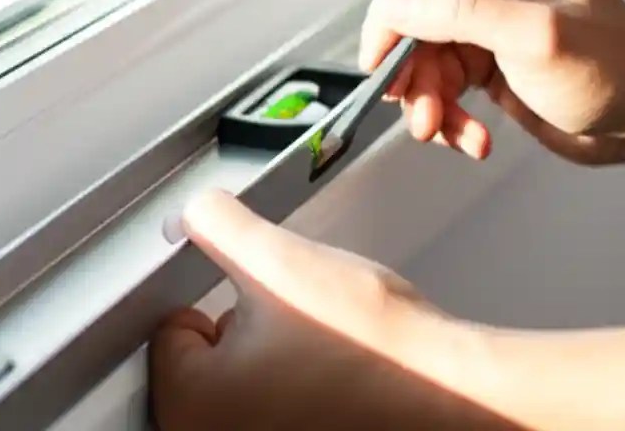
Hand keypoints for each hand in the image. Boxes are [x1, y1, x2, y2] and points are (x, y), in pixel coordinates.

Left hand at [149, 189, 516, 429]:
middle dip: (243, 333)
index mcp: (191, 406)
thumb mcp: (277, 257)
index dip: (214, 299)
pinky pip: (281, 408)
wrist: (456, 389)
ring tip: (322, 352)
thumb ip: (216, 225)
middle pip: (204, 362)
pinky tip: (337, 377)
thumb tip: (190, 216)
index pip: (169, 332)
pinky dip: (302, 389)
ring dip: (274, 360)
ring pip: (246, 384)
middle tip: (297, 328)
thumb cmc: (375, 344)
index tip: (257, 302)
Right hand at [359, 0, 624, 164]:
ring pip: (416, 44)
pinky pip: (434, 77)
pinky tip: (467, 135)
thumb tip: (393, 1)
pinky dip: (441, 111)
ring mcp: (485, 14)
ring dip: (421, 93)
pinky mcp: (479, 55)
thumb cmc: (615, 72)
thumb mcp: (535, 37)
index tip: (389, 39)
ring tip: (436, 126)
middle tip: (405, 94)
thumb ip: (460, 11)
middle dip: (407, 53)